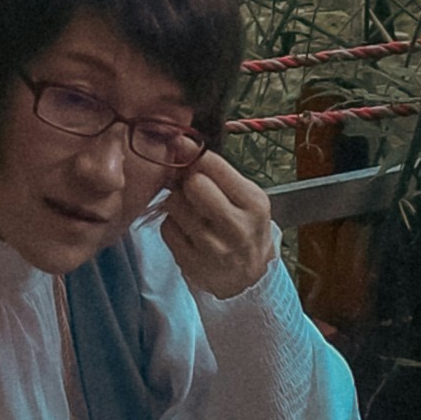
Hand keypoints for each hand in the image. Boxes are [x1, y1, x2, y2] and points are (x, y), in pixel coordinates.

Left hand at [159, 144, 279, 301]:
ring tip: (190, 210)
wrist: (249, 277)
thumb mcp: (243, 197)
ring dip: (177, 203)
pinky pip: (167, 228)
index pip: (214, 165)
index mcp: (253, 203)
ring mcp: (214, 249)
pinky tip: (186, 229)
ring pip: (175, 205)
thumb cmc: (243, 225)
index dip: (194, 155)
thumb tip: (179, 142)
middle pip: (194, 184)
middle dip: (188, 181)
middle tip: (191, 188)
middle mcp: (237, 227)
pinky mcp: (192, 263)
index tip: (185, 152)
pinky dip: (172, 225)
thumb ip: (216, 172)